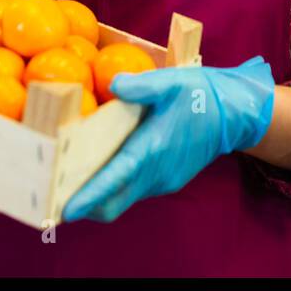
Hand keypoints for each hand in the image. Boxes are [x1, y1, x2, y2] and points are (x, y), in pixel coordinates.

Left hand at [62, 57, 275, 222]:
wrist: (235, 113)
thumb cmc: (200, 94)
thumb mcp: (171, 81)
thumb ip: (140, 84)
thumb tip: (112, 84)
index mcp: (153, 149)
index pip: (115, 178)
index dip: (89, 195)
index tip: (66, 209)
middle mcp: (157, 173)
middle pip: (113, 202)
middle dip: (85, 204)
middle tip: (55, 195)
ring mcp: (163, 181)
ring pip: (123, 198)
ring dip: (100, 194)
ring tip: (73, 177)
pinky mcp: (168, 180)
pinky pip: (135, 189)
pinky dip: (116, 185)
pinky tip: (105, 164)